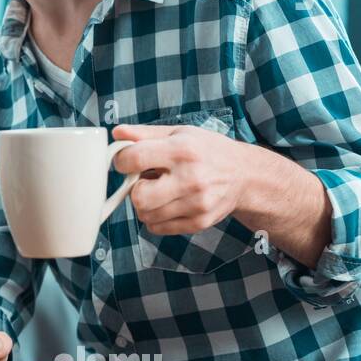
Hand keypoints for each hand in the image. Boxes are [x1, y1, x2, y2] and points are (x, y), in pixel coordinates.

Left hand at [111, 123, 244, 234]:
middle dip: (134, 189)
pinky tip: (168, 204)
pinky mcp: (199, 222)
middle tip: (145, 181)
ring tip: (160, 191)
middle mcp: (191, 178)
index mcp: (183, 150)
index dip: (121, 161)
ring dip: (145, 204)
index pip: (134, 159)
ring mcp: (197, 203)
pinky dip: (155, 218)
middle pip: (138, 196)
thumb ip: (144, 134)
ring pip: (145, 215)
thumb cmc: (208, 151)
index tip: (126, 162)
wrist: (245, 175)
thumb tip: (116, 133)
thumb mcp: (179, 133)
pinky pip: (157, 228)